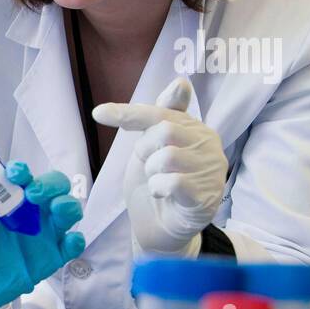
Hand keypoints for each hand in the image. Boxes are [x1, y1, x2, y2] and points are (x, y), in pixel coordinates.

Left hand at [0, 163, 85, 308]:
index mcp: (8, 200)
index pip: (22, 177)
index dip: (22, 171)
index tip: (15, 174)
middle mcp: (29, 213)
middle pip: (54, 188)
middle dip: (50, 185)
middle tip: (34, 194)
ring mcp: (42, 235)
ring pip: (67, 212)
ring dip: (67, 206)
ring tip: (57, 209)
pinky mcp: (49, 259)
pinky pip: (70, 247)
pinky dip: (75, 241)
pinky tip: (69, 240)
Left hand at [92, 77, 227, 256]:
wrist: (161, 227)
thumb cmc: (156, 183)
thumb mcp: (150, 147)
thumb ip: (160, 116)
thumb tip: (181, 81)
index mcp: (195, 128)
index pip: (160, 112)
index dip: (128, 112)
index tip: (98, 113)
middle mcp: (209, 145)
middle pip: (164, 131)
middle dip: (145, 150)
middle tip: (149, 167)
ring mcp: (211, 172)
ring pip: (168, 157)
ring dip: (152, 172)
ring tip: (158, 182)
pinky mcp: (206, 198)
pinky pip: (174, 182)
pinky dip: (159, 187)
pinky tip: (162, 194)